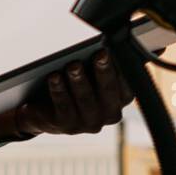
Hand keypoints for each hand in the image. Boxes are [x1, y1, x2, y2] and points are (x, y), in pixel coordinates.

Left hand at [15, 50, 133, 135]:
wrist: (49, 110)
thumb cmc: (77, 84)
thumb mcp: (93, 74)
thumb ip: (103, 63)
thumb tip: (110, 47)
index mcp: (121, 99)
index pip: (126, 85)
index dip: (120, 69)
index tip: (113, 52)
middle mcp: (109, 114)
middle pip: (108, 92)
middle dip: (104, 72)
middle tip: (99, 54)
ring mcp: (89, 123)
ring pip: (86, 100)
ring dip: (79, 81)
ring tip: (73, 65)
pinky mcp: (68, 126)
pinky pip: (64, 107)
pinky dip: (59, 90)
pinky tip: (54, 77)